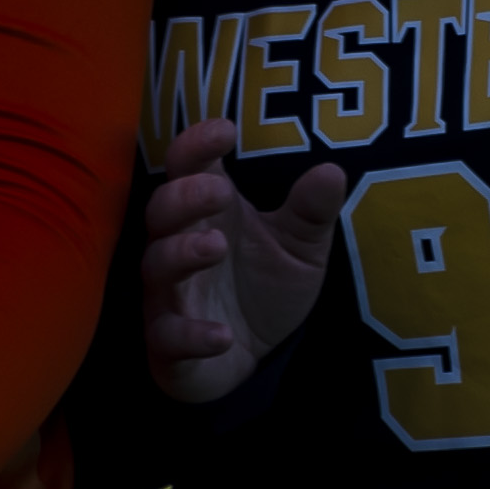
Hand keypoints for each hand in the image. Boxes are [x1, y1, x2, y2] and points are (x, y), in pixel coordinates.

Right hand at [141, 119, 343, 402]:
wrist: (250, 358)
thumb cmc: (264, 287)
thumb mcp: (300, 249)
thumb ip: (311, 213)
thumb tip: (332, 171)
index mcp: (209, 213)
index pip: (188, 166)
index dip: (197, 144)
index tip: (226, 130)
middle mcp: (179, 246)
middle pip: (161, 211)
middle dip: (185, 196)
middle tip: (219, 190)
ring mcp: (169, 294)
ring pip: (157, 267)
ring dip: (181, 253)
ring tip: (216, 245)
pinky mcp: (168, 342)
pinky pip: (169, 336)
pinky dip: (192, 335)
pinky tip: (222, 336)